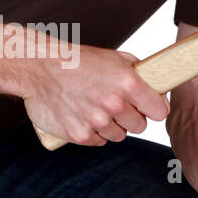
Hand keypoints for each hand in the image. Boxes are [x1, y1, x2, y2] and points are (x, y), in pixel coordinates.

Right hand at [21, 47, 168, 145]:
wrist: (38, 67)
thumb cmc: (74, 60)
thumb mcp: (112, 57)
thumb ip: (136, 72)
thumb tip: (154, 83)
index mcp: (128, 83)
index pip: (159, 111)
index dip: (153, 108)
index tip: (146, 106)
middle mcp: (114, 104)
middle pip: (140, 126)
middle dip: (131, 117)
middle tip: (116, 106)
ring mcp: (96, 122)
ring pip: (119, 135)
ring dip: (111, 126)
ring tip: (96, 109)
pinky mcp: (79, 135)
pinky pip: (98, 141)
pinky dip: (93, 132)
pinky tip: (83, 116)